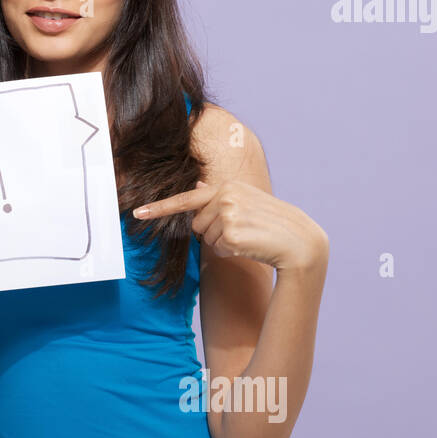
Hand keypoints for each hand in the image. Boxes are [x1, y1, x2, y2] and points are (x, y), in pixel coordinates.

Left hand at [132, 180, 328, 270]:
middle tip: (241, 231)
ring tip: (249, 237)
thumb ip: (218, 196)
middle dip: (212, 232)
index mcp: (227, 186)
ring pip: (205, 238)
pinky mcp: (232, 234)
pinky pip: (217, 250)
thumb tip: (195, 184)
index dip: (160, 208)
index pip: (187, 198)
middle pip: (196, 224)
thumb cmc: (270, 224)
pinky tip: (250, 246)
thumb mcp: (245, 202)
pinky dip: (231, 253)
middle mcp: (225, 196)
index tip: (137, 213)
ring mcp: (228, 214)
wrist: (299, 242)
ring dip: (223, 243)